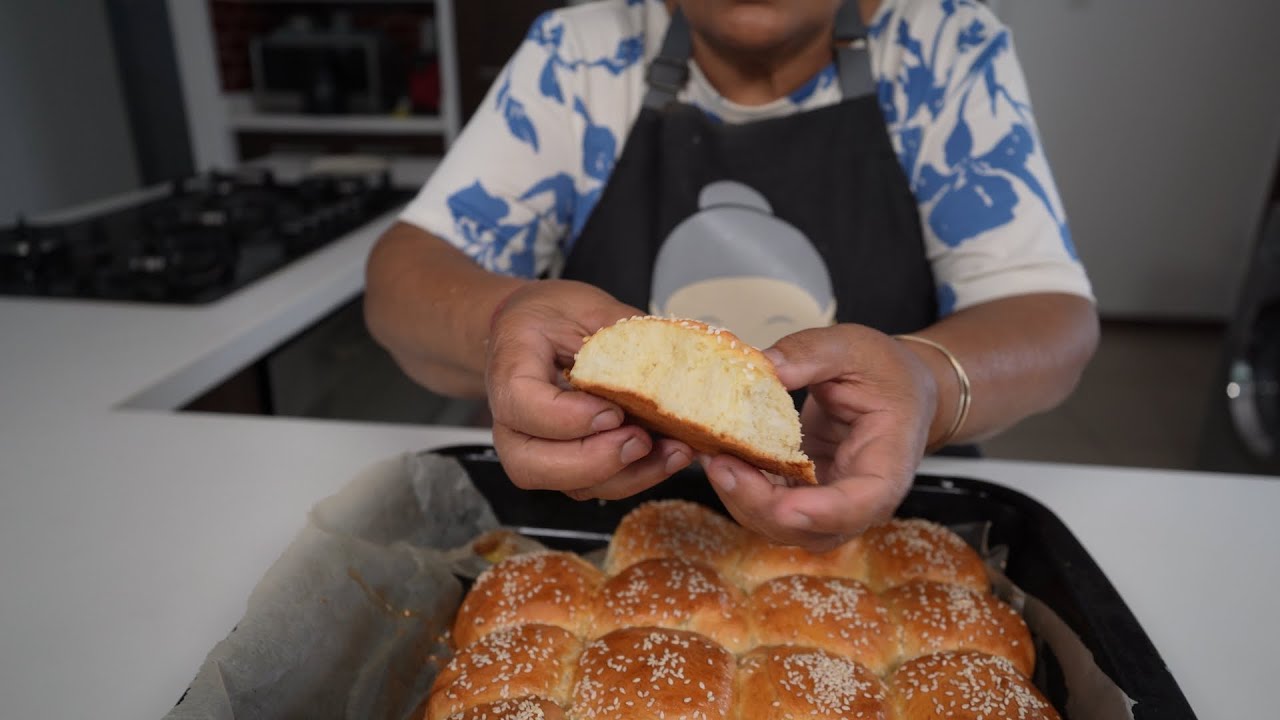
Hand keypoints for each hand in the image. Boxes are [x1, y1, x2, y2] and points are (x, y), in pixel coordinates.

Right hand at [486, 280, 693, 499]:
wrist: (535, 331)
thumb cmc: (554, 316)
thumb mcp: (587, 305)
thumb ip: (621, 332)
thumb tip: (673, 353)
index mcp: (510, 367)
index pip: (521, 405)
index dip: (567, 418)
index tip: (612, 412)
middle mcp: (511, 419)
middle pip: (530, 464)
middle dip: (594, 462)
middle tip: (641, 440)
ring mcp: (534, 447)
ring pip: (567, 485)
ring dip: (626, 476)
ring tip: (673, 451)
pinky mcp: (564, 463)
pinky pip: (594, 485)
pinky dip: (635, 476)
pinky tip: (669, 455)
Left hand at [701, 324, 936, 550]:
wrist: (898, 390)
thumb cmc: (886, 373)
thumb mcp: (854, 347)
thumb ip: (809, 353)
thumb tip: (762, 366)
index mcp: (889, 462)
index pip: (862, 503)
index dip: (821, 513)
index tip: (782, 507)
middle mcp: (861, 497)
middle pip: (813, 529)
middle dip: (761, 506)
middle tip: (722, 464)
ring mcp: (830, 502)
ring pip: (784, 527)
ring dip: (743, 499)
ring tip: (713, 455)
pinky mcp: (803, 494)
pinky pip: (769, 507)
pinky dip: (741, 489)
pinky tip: (720, 457)